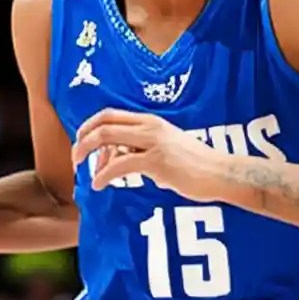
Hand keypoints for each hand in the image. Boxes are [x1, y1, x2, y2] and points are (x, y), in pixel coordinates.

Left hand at [71, 109, 219, 198]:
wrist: (221, 173)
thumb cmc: (197, 165)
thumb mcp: (167, 149)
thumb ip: (142, 151)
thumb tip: (120, 163)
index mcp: (151, 121)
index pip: (110, 114)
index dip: (90, 126)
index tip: (82, 142)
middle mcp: (149, 126)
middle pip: (103, 123)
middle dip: (83, 139)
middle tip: (76, 157)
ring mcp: (153, 142)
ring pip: (107, 139)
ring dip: (88, 155)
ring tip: (86, 173)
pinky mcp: (156, 162)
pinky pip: (119, 165)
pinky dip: (103, 175)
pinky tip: (99, 185)